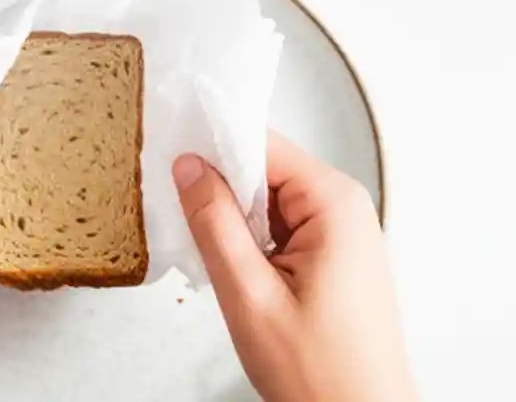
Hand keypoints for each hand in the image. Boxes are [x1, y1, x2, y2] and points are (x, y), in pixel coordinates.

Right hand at [173, 133, 415, 401]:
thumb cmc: (321, 373)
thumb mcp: (250, 295)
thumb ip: (215, 223)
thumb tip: (189, 166)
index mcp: (334, 202)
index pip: (261, 143)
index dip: (213, 149)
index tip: (171, 161)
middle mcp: (344, 207)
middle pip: (264, 170)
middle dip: (222, 193)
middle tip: (191, 229)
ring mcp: (341, 232)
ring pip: (268, 202)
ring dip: (236, 225)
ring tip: (225, 269)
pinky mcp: (333, 256)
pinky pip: (281, 229)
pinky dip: (253, 245)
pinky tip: (242, 278)